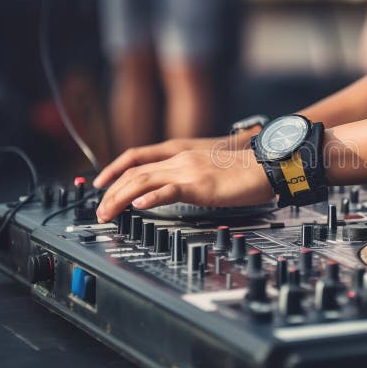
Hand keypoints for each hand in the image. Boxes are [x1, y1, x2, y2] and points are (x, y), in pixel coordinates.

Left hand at [95, 149, 273, 222]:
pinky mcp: (199, 184)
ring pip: (143, 180)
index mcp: (181, 154)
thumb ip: (188, 175)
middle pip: (134, 172)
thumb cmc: (243, 172)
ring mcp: (188, 170)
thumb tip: (171, 190)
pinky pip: (169, 190)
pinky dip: (151, 197)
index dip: (114, 170)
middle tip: (101, 211)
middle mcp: (180, 159)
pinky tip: (139, 207)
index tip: (101, 186)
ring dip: (121, 198)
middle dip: (111, 191)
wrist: (265, 167)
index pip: (137, 158)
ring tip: (109, 213)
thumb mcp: (207, 170)